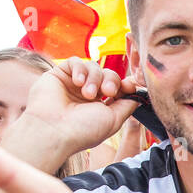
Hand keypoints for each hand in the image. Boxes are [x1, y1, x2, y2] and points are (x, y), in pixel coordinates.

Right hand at [21, 56, 143, 156]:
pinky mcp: (58, 74)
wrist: (54, 131)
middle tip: (108, 91)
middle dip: (111, 80)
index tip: (130, 86)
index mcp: (99, 106)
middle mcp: (86, 94)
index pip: (117, 87)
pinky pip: (75, 61)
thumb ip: (127, 106)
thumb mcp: (113, 119)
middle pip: (108, 74)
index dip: (125, 84)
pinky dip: (80, 69)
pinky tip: (77, 83)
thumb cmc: (83, 130)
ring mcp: (72, 84)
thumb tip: (138, 96)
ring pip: (93, 67)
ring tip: (88, 94)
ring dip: (95, 78)